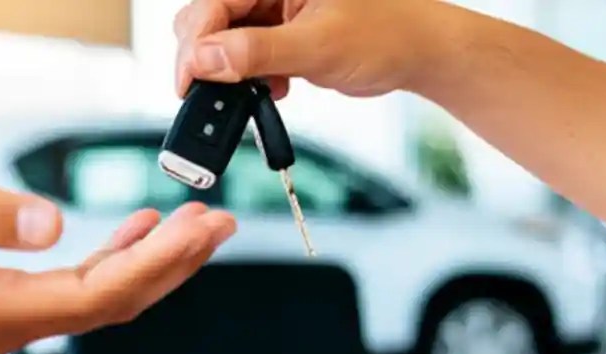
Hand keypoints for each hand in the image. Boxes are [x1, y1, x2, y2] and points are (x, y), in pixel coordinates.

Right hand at [0, 164, 235, 353]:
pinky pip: (62, 294)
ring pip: (90, 301)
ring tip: (191, 224)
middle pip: (107, 304)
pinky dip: (103, 264)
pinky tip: (131, 235)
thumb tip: (53, 224)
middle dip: (169, 264)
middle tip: (219, 224)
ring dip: (143, 263)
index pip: (95, 294)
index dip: (157, 263)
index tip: (201, 229)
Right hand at [174, 0, 442, 98]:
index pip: (213, 3)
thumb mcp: (318, 46)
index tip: (187, 82)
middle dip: (205, 57)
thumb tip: (205, 59)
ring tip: (250, 92)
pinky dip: (251, 78)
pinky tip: (275, 88)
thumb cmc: (385, 34)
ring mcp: (274, 10)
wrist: (417, 51)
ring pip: (224, 41)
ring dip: (229, 71)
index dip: (194, 44)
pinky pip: (246, 54)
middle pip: (208, 18)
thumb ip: (258, 52)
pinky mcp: (282, 33)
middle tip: (210, 92)